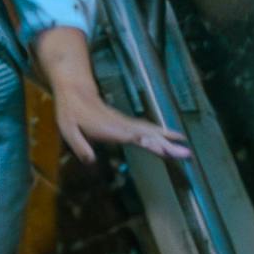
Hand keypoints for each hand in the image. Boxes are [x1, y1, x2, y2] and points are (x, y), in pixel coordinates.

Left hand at [55, 91, 191, 167]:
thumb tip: (91, 162)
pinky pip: (148, 129)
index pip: (135, 137)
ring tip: (185, 148)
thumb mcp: (68, 130)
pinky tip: (171, 138)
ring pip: (152, 131)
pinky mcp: (127, 124)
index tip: (166, 150)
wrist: (75, 91)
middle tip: (186, 154)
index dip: (150, 143)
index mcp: (112, 129)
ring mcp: (127, 124)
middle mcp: (124, 126)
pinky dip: (161, 134)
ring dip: (169, 139)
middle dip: (168, 144)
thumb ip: (79, 146)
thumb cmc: (71, 113)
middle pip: (150, 135)